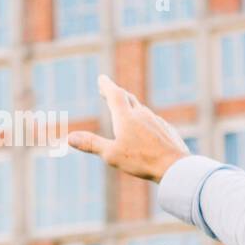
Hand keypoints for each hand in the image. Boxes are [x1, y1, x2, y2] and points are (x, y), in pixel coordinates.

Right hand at [67, 75, 188, 181]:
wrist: (175, 166)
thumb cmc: (142, 160)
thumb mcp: (111, 154)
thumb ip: (91, 144)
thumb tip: (69, 137)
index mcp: (126, 117)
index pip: (114, 94)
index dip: (106, 85)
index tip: (102, 78)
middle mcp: (142, 114)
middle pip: (128, 98)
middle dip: (116, 93)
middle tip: (108, 90)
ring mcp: (156, 121)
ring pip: (141, 109)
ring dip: (131, 106)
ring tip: (125, 109)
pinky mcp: (166, 130)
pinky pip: (152, 121)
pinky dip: (144, 120)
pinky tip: (145, 128)